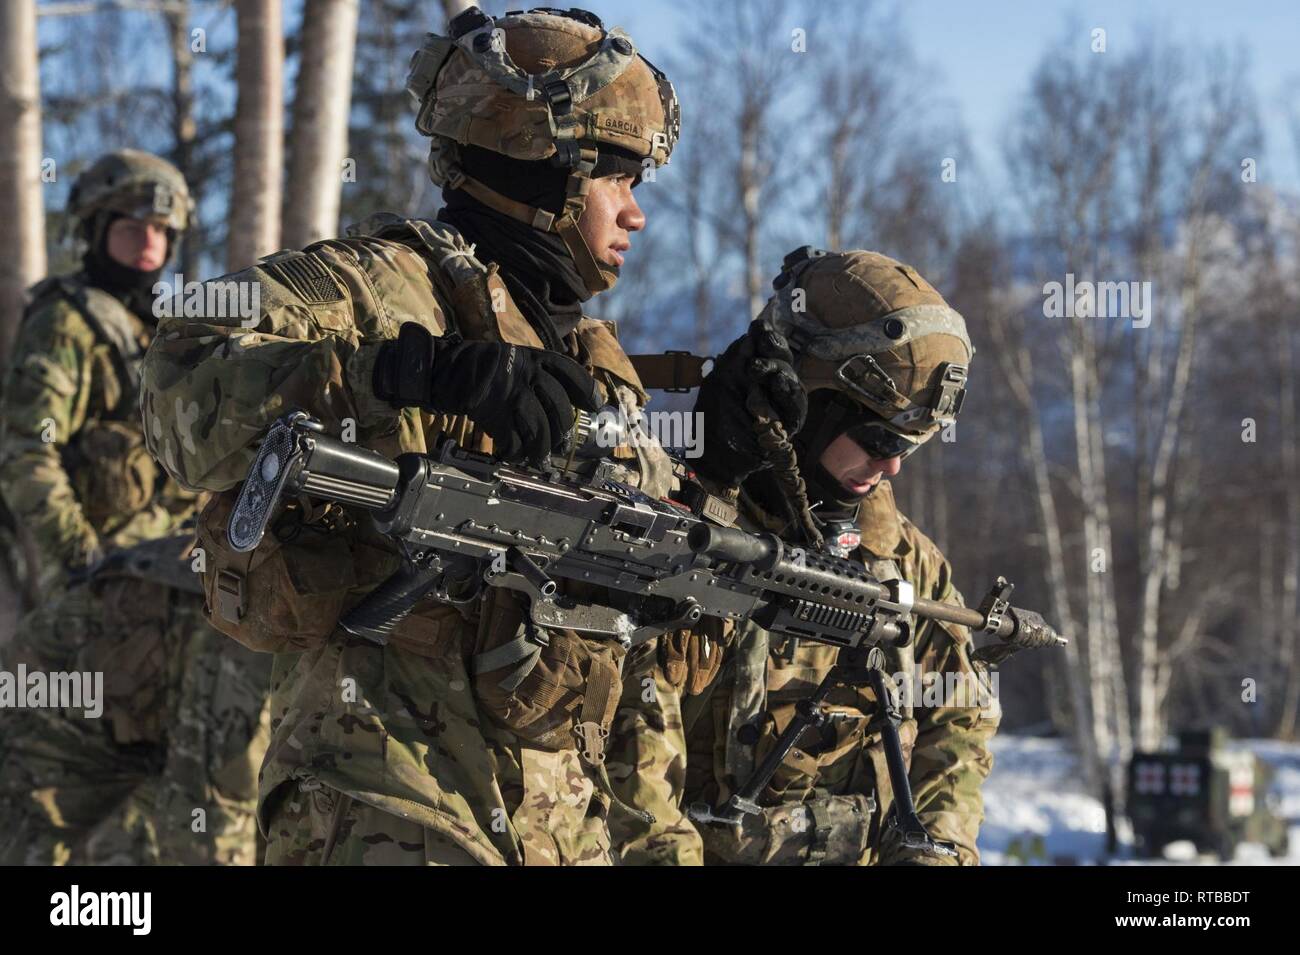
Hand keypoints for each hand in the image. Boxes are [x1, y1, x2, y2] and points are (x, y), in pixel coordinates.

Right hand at [374, 323, 600, 464]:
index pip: (570, 371)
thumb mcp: (515, 361)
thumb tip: (564, 407)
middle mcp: (526, 372)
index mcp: (533, 357)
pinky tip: (512, 453)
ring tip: (537, 456)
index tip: (595, 406)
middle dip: (561, 430)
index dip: (586, 390)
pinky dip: (515, 451)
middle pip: (558, 407)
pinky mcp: (493, 411)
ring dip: (540, 447)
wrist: (444, 371)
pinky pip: (513, 438)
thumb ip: (538, 377)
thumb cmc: (484, 369)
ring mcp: (510, 392)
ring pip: (538, 427)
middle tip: (557, 444)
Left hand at [692, 320, 806, 485]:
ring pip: (792, 381)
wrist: (712, 454)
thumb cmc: (712, 417)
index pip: (770, 349)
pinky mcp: (790, 425)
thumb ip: (738, 356)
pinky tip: (778, 384)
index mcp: (756, 373)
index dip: (768, 337)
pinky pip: (796, 407)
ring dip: (779, 370)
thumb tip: (756, 329)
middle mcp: (772, 386)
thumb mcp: (720, 380)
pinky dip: (788, 394)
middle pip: (785, 360)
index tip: (758, 327)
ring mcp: (782, 405)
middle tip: (762, 342)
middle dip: (775, 348)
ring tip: (761, 370)